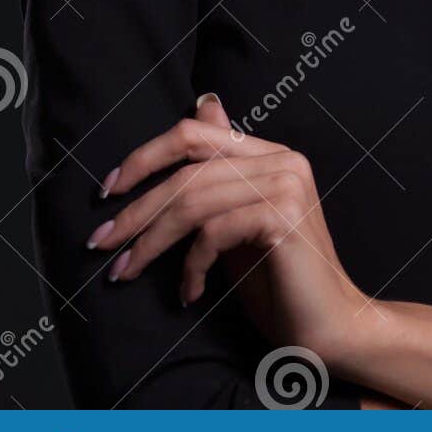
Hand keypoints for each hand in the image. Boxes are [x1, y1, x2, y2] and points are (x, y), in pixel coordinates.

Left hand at [86, 93, 373, 366]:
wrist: (331, 328)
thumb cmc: (280, 282)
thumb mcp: (236, 226)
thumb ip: (216, 178)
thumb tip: (202, 103)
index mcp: (271, 154)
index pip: (195, 133)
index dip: (145, 157)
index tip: (108, 190)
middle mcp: (282, 160)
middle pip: (186, 172)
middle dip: (135, 210)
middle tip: (99, 243)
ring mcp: (285, 185)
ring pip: (192, 202)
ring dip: (149, 243)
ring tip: (125, 272)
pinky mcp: (282, 217)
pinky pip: (212, 233)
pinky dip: (190, 267)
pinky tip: (189, 293)